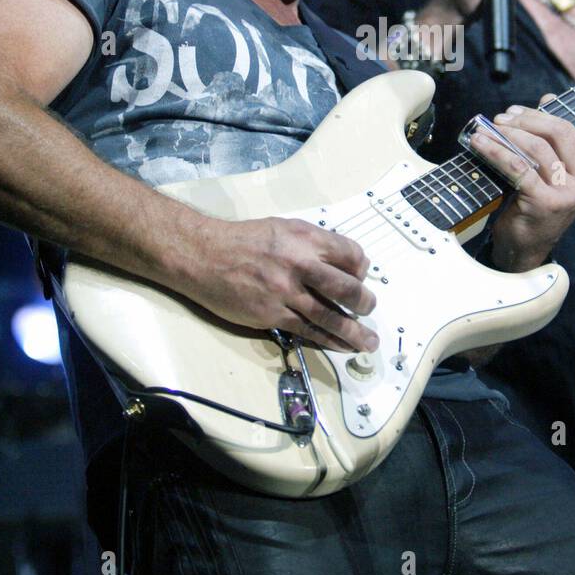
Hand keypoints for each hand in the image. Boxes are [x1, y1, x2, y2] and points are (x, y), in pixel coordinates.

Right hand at [185, 216, 378, 351]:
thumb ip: (314, 243)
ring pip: (329, 316)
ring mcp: (285, 292)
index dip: (361, 268)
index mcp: (305, 238)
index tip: (361, 277)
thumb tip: (344, 262)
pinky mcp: (272, 315)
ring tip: (368, 343)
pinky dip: (327, 340)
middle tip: (370, 308)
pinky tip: (341, 346)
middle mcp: (298, 264)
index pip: (350, 254)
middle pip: (345, 287)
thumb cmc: (244, 241)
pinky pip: (307, 331)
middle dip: (364, 302)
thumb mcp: (284, 228)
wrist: (204, 256)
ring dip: (353, 332)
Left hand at [469, 100, 574, 271]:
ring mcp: (568, 194)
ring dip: (507, 134)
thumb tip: (548, 99)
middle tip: (500, 118)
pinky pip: (519, 167)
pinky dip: (496, 151)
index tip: (514, 111)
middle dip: (525, 120)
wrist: (526, 248)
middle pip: (557, 133)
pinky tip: (480, 144)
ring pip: (537, 148)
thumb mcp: (550, 171)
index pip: (568, 129)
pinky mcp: (545, 202)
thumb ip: (552, 139)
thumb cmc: (536, 205)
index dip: (539, 115)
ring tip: (486, 129)